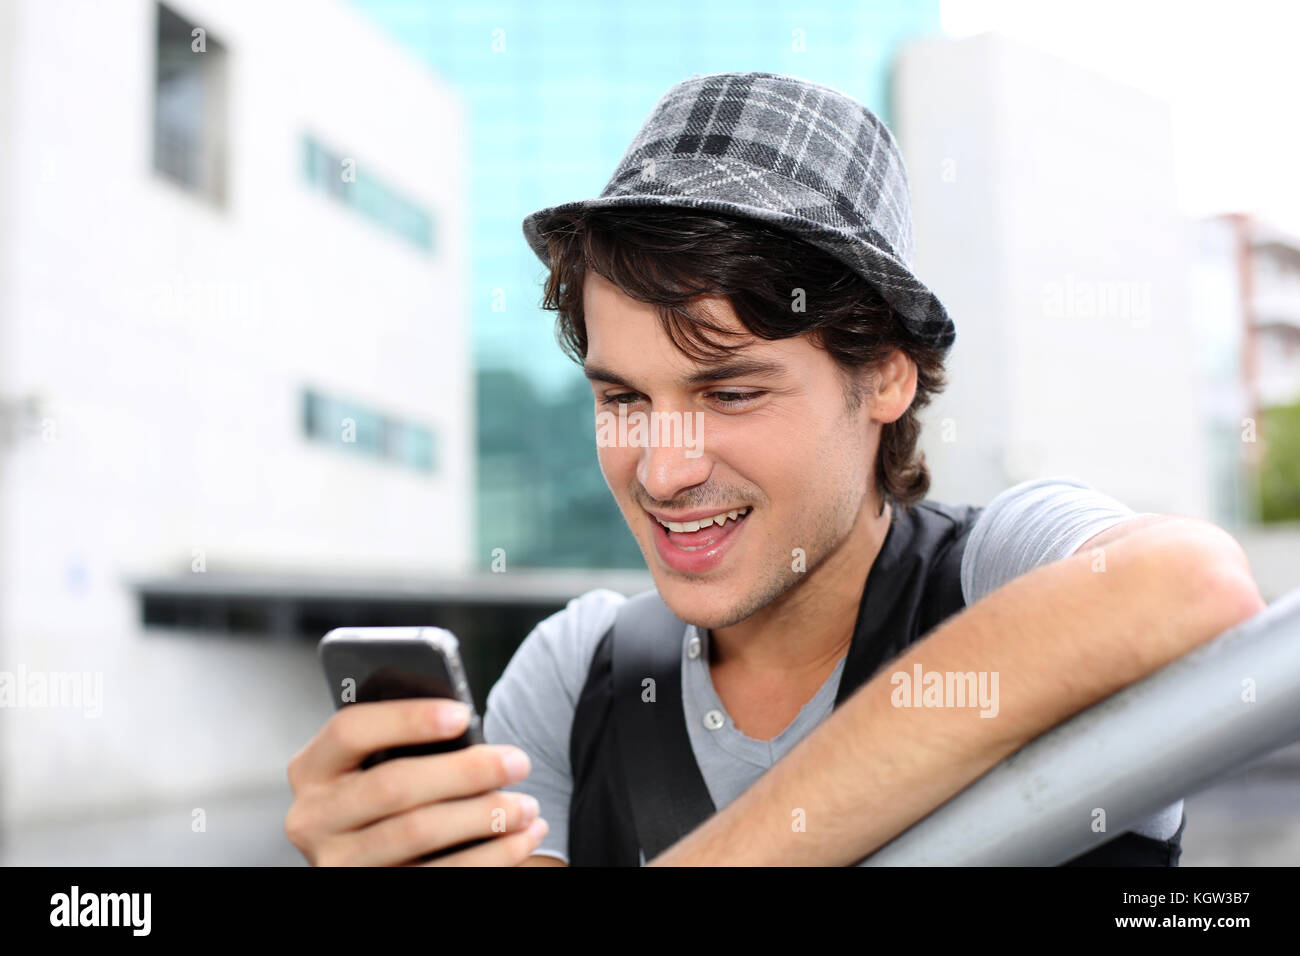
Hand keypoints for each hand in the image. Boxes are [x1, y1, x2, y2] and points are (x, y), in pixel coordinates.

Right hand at [285, 698, 548, 864]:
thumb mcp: (377, 764)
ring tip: (527, 805)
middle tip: (516, 762)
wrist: (374, 857)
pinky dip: (490, 857)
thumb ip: (404, 744)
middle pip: (393, 785)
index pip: (351, 730)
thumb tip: (466, 725)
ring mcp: (339, 862)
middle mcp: (314, 818)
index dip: (407, 718)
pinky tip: (521, 839)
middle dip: (465, 771)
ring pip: (418, 832)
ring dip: (483, 816)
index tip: (463, 713)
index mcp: (313, 769)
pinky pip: (438, 875)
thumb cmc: (390, 792)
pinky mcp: (371, 891)